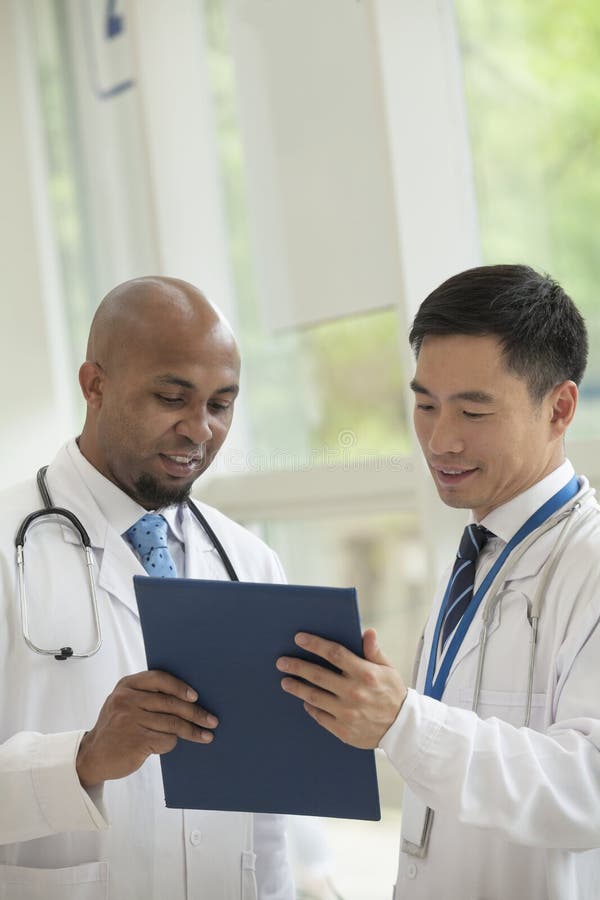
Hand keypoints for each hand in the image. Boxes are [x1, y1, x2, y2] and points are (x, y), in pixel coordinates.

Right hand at [76, 670, 217, 787]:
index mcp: (126, 685)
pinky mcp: (135, 741)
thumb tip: (187, 697)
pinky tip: (173, 744)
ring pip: (172, 723)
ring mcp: (130, 720)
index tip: (196, 696)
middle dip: (195, 712)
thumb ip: (146, 695)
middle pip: (170, 703)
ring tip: (206, 735)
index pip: (159, 678)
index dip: (180, 687)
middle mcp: (127, 699)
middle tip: (211, 720)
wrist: (92, 756)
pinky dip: (172, 743)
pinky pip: (166, 740)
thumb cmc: (116, 728)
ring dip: (192, 731)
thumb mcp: (124, 703)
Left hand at [276, 629, 406, 748]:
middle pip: (318, 675)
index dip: (315, 645)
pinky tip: (304, 701)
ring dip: (297, 687)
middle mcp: (354, 693)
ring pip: (314, 697)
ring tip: (285, 681)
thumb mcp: (388, 669)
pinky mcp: (343, 730)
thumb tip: (367, 631)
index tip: (299, 638)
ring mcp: (347, 713)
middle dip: (296, 666)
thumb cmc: (393, 693)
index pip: (335, 653)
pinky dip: (310, 707)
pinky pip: (320, 716)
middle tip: (282, 662)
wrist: (403, 729)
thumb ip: (374, 651)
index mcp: (365, 673)